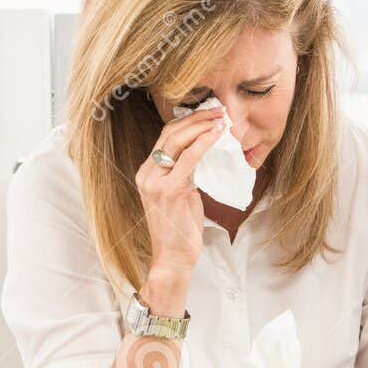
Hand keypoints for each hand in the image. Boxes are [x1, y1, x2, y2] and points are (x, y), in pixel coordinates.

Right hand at [134, 105, 227, 284]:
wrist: (174, 256)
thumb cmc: (180, 228)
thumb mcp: (181, 193)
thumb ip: (185, 172)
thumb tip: (204, 151)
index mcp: (146, 172)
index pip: (165, 137)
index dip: (187, 121)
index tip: (209, 114)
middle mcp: (146, 174)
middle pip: (170, 134)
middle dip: (196, 118)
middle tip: (219, 110)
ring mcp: (155, 181)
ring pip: (178, 141)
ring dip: (202, 126)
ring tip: (222, 119)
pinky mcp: (169, 190)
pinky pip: (189, 159)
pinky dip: (204, 143)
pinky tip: (217, 135)